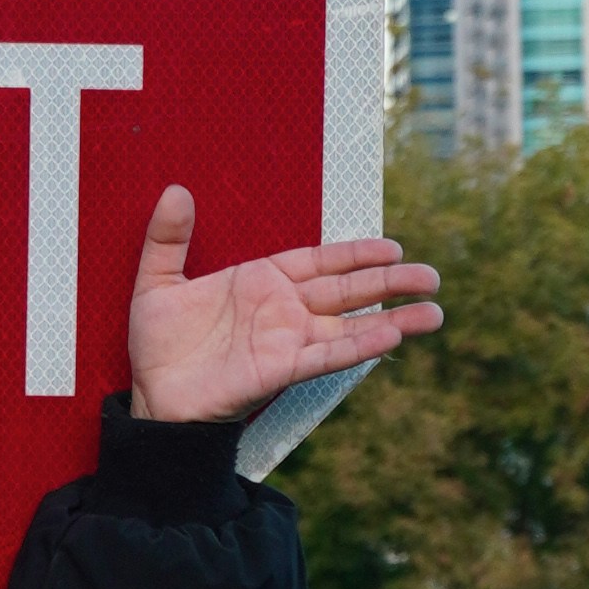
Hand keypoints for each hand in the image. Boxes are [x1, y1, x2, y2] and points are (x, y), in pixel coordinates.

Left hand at [125, 189, 441, 433]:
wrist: (153, 397)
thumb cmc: (160, 344)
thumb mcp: (157, 283)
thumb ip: (167, 239)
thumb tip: (175, 190)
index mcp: (262, 282)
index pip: (320, 262)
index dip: (356, 254)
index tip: (393, 248)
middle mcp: (284, 311)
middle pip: (346, 291)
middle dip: (390, 283)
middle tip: (432, 276)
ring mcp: (287, 341)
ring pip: (349, 327)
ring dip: (392, 320)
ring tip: (434, 313)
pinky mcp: (281, 370)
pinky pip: (326, 356)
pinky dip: (358, 346)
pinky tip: (390, 337)